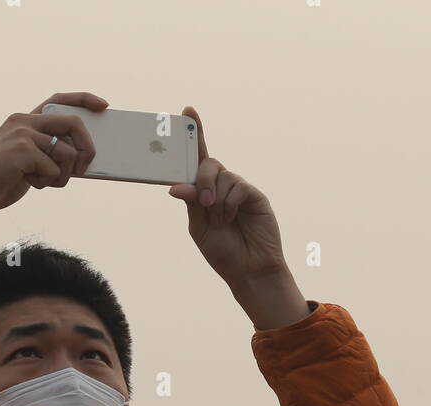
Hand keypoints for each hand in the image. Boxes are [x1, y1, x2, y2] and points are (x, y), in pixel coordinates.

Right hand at [0, 91, 104, 216]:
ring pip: (67, 152)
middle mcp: (24, 120)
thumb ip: (49, 152)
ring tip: (44, 181)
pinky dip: (48, 182)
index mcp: (25, 119)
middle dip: (87, 148)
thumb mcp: (30, 161)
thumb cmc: (3, 180)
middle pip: (74, 123)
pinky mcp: (22, 150)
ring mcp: (22, 133)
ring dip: (63, 175)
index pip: (58, 100)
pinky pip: (55, 168)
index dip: (84, 99)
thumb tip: (82, 158)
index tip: (104, 105)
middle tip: (84, 168)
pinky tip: (29, 182)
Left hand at [167, 106, 287, 286]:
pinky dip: (231, 202)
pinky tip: (234, 217)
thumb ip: (191, 203)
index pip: (195, 160)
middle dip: (202, 179)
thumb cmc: (223, 252)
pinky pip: (238, 185)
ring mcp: (238, 190)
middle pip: (207, 163)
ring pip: (222, 175)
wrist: (249, 269)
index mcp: (203, 193)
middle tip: (205, 203)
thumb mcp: (199, 227)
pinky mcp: (253, 194)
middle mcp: (220, 187)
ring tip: (222, 218)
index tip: (187, 112)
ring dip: (217, 198)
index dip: (193, 135)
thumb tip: (177, 185)